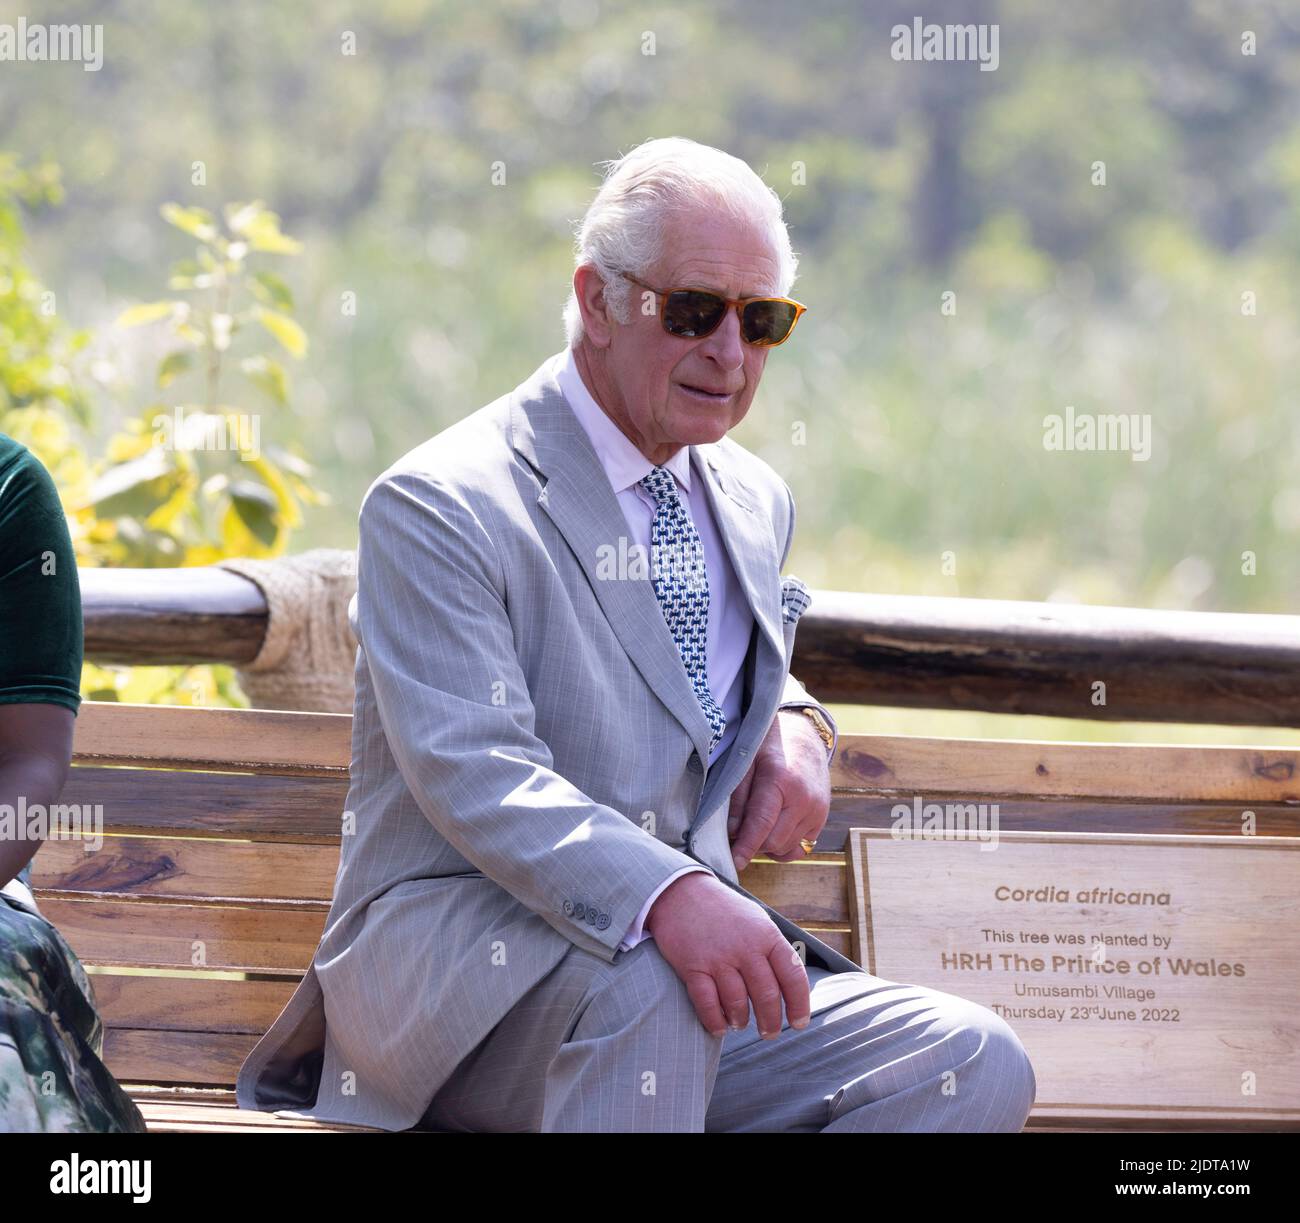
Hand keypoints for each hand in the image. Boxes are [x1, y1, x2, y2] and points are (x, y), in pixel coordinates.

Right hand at [645, 871, 809, 1038]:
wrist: (682, 892)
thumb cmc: (724, 911)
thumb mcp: (757, 920)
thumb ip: (773, 949)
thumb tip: (790, 987)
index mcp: (766, 935)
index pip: (792, 976)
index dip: (799, 1005)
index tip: (799, 1023)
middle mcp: (745, 947)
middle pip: (766, 996)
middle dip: (770, 1021)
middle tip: (769, 1032)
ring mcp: (718, 957)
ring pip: (737, 1003)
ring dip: (741, 1020)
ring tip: (740, 1023)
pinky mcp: (692, 966)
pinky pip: (707, 1004)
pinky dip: (715, 1021)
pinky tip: (720, 1026)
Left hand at [727, 709, 830, 872]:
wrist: (805, 737)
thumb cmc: (770, 746)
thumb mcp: (746, 761)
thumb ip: (738, 797)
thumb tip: (732, 831)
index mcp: (782, 781)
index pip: (761, 824)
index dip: (745, 847)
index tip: (734, 863)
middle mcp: (804, 799)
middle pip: (773, 841)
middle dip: (753, 843)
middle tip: (739, 831)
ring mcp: (817, 811)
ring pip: (786, 848)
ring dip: (767, 845)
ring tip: (756, 826)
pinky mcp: (821, 819)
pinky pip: (800, 847)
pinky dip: (784, 846)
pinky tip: (773, 832)